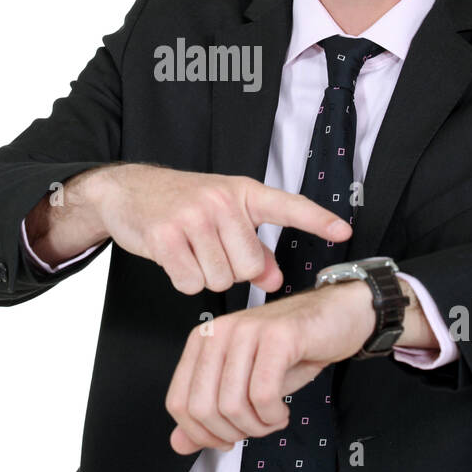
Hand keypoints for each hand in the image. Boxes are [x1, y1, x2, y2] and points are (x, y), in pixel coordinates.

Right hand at [94, 164, 351, 294]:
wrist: (129, 189)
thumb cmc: (182, 204)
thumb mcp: (224, 217)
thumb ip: (254, 249)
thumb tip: (274, 282)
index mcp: (243, 193)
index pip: (287, 206)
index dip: (317, 220)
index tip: (343, 231)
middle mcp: (222, 202)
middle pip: (248, 267)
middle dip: (232, 271)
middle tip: (210, 251)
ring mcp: (193, 217)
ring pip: (220, 279)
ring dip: (205, 275)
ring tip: (190, 251)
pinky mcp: (166, 236)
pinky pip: (190, 282)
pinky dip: (182, 279)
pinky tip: (174, 258)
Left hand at [164, 281, 376, 453]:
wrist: (337, 315)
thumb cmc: (292, 348)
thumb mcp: (245, 384)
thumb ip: (209, 413)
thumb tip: (179, 443)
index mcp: (203, 341)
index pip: (178, 403)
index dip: (201, 434)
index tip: (225, 438)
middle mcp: (219, 331)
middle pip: (202, 408)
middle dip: (231, 433)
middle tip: (254, 427)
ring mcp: (247, 330)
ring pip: (233, 405)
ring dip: (257, 426)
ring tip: (272, 418)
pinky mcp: (278, 336)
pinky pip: (263, 394)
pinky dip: (273, 415)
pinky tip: (282, 410)